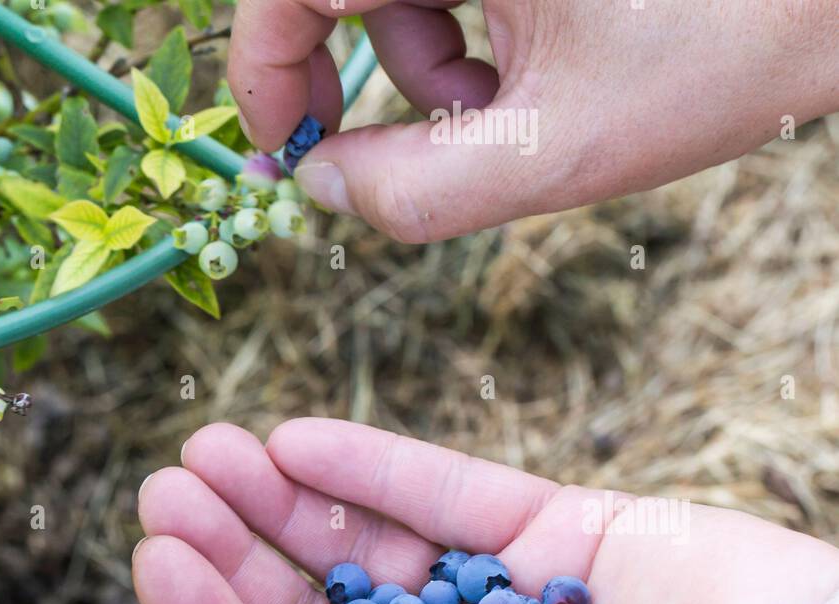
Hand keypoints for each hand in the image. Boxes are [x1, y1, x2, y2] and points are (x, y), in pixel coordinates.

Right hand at [229, 0, 838, 241]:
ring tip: (502, 107)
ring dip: (422, 61)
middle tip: (387, 146)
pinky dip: (461, 29)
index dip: (265, 66)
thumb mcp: (550, 155)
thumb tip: (323, 186)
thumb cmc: (718, 51)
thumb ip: (413, 194)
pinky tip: (523, 67)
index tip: (284, 145)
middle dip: (356, 72)